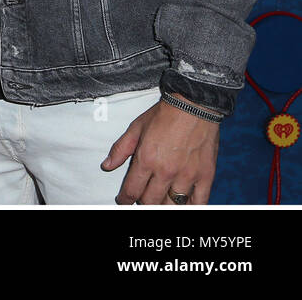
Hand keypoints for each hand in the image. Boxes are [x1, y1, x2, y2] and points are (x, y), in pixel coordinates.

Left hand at [102, 97, 220, 204]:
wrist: (194, 105)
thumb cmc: (165, 115)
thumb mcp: (136, 128)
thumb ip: (120, 149)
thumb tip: (107, 165)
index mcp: (146, 160)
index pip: (132, 190)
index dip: (125, 199)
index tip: (123, 201)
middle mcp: (165, 171)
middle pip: (150, 201)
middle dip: (142, 202)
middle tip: (141, 199)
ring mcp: (187, 176)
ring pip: (172, 204)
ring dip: (163, 205)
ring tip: (159, 201)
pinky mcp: (205, 177)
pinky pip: (198, 202)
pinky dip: (189, 207)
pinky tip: (182, 205)